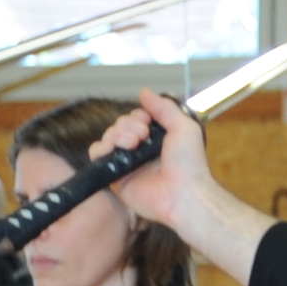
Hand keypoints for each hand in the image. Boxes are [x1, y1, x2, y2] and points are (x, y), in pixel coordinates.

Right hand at [89, 92, 209, 226]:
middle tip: (143, 136)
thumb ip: (164, 107)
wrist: (183, 194)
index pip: (135, 117)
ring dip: (117, 134)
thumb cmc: (189, 164)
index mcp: (156, 138)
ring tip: (133, 144)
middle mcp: (140, 150)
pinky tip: (114, 149)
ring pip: (108, 137)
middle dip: (128, 125)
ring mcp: (127, 163)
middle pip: (120, 125)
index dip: (138, 115)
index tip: (147, 122)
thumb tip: (144, 92)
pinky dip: (101, 148)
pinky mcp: (115, 177)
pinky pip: (97, 156)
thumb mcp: (184, 127)